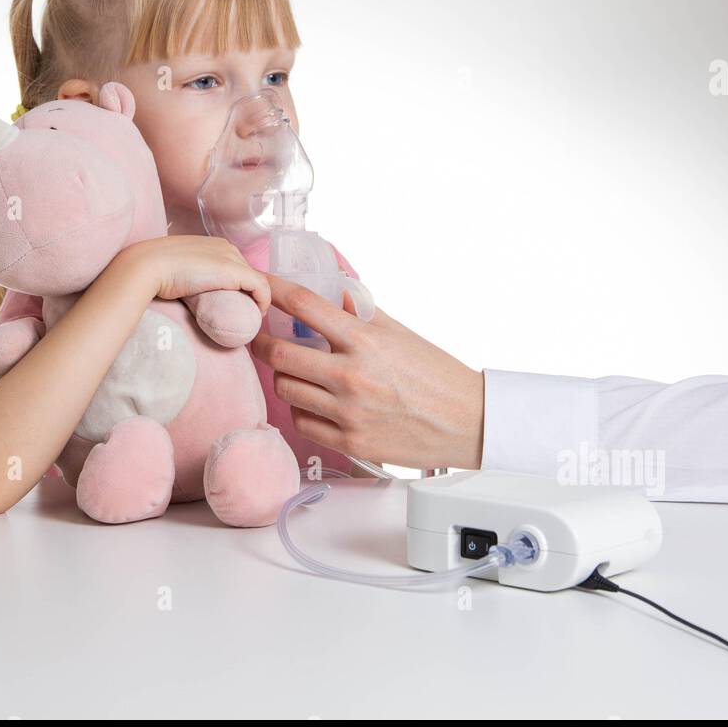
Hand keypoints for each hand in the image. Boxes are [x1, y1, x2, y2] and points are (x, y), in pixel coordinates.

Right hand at [113, 236, 270, 311]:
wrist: (148, 266)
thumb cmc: (155, 271)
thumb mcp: (177, 270)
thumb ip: (188, 276)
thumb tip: (186, 292)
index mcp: (212, 244)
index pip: (235, 264)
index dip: (239, 285)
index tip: (235, 302)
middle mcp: (225, 247)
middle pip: (248, 271)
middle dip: (250, 292)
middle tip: (245, 312)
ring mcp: (231, 257)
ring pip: (257, 279)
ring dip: (257, 299)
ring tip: (251, 316)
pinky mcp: (235, 271)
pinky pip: (260, 287)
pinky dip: (262, 301)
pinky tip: (257, 314)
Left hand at [250, 275, 483, 469]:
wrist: (468, 422)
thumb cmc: (437, 375)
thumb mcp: (401, 333)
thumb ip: (364, 313)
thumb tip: (336, 292)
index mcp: (365, 340)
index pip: (304, 305)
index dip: (274, 289)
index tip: (260, 285)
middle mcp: (351, 376)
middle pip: (279, 353)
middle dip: (261, 341)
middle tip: (259, 337)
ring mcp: (348, 412)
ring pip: (285, 389)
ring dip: (283, 376)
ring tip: (293, 370)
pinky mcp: (350, 441)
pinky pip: (303, 422)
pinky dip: (301, 409)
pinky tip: (312, 401)